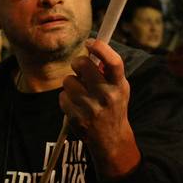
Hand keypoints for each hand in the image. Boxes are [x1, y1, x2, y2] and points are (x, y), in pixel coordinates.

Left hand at [59, 39, 140, 178]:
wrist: (111, 139)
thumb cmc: (114, 106)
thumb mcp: (120, 88)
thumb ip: (108, 70)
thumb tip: (92, 47)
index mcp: (119, 86)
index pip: (113, 62)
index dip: (101, 48)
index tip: (90, 42)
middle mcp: (107, 96)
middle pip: (82, 64)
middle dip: (78, 63)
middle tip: (81, 68)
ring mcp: (91, 109)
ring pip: (68, 80)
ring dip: (71, 83)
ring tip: (81, 92)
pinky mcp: (76, 119)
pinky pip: (62, 97)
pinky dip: (66, 99)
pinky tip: (77, 105)